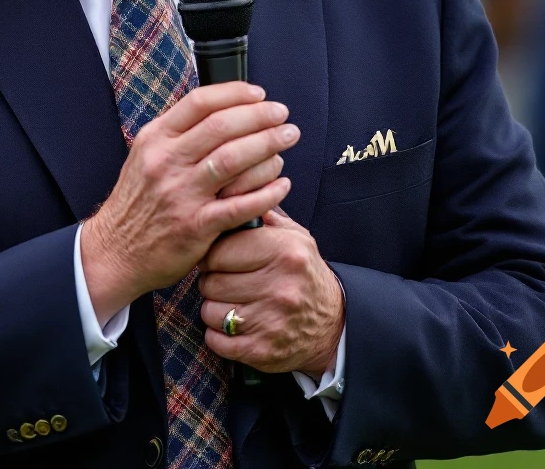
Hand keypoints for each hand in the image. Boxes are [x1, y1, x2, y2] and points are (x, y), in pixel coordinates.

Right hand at [81, 82, 298, 323]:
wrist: (115, 251)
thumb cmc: (138, 201)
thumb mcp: (145, 155)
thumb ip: (178, 134)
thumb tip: (221, 110)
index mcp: (155, 138)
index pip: (200, 102)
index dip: (235, 94)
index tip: (259, 95)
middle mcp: (166, 161)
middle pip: (222, 126)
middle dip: (260, 117)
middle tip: (283, 115)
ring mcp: (181, 193)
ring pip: (233, 159)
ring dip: (267, 146)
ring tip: (286, 140)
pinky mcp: (195, 226)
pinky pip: (240, 205)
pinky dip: (267, 192)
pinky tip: (282, 185)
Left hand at [199, 207, 344, 375]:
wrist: (334, 325)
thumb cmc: (305, 275)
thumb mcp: (297, 238)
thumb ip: (266, 217)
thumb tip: (235, 194)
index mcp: (283, 251)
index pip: (219, 250)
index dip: (212, 254)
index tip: (217, 258)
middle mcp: (279, 286)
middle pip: (211, 282)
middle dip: (211, 281)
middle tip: (223, 281)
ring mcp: (271, 321)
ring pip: (210, 312)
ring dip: (213, 309)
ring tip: (230, 302)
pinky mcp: (263, 350)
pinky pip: (216, 341)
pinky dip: (218, 335)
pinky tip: (232, 325)